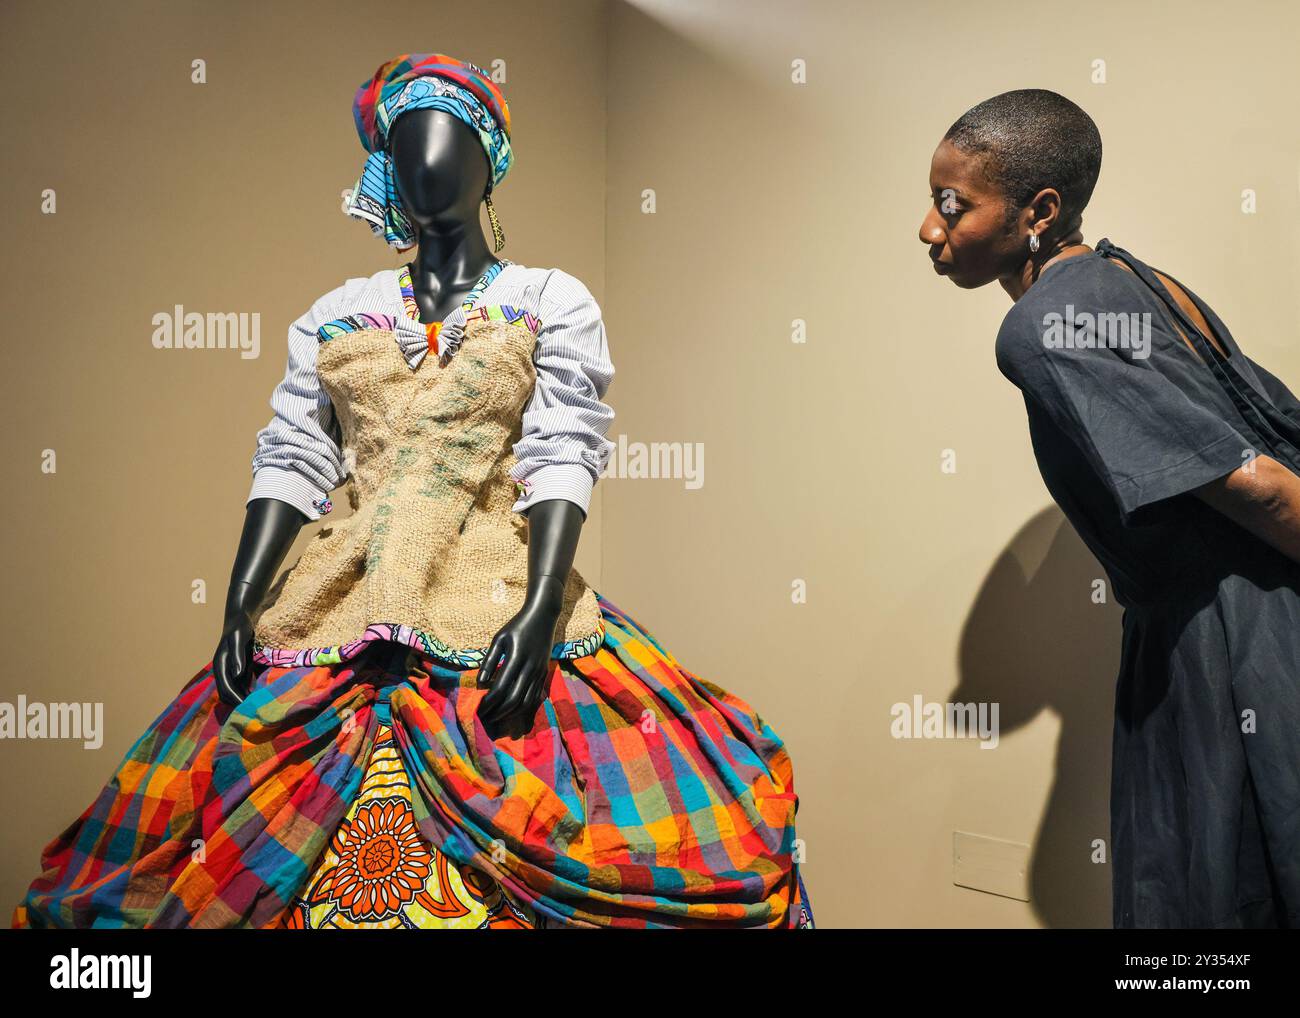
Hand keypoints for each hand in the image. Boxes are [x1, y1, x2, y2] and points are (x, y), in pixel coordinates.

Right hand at [212, 610, 254, 705]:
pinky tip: (261, 695)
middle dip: (239, 703)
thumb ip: (237, 656)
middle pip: (228, 694)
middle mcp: (223, 671)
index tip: (248, 707)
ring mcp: (230, 671)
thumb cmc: (239, 627)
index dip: (236, 699)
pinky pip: (242, 685)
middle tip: (256, 711)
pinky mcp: (239, 669)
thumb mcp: (239, 639)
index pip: (226, 689)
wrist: (240, 618)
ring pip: (235, 691)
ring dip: (244, 699)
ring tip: (259, 707)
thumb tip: (236, 674)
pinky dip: (249, 691)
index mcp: (220, 665)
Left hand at [476, 596, 559, 731]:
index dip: (489, 702)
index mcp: (516, 658)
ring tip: (498, 716)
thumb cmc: (517, 626)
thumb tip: (480, 682)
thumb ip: (489, 660)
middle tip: (486, 717)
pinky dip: (523, 707)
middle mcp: (530, 668)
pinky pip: (535, 696)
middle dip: (498, 712)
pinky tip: (512, 709)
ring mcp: (539, 672)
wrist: (543, 616)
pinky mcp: (544, 673)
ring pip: (526, 702)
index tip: (479, 708)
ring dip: (511, 713)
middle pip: (513, 699)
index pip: (500, 688)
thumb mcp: (499, 638)